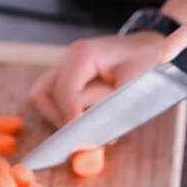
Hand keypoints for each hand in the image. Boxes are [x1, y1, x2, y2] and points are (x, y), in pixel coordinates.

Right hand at [26, 32, 164, 126]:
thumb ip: (114, 106)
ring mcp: (62, 68)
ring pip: (39, 99)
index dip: (71, 116)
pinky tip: (84, 120)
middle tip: (85, 135)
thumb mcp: (136, 82)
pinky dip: (60, 114)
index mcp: (83, 54)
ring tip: (86, 127)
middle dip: (62, 119)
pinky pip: (48, 101)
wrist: (147, 48)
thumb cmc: (144, 61)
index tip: (83, 139)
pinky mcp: (63, 79)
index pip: (65, 90)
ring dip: (58, 118)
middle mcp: (67, 59)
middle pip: (42, 96)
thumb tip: (97, 132)